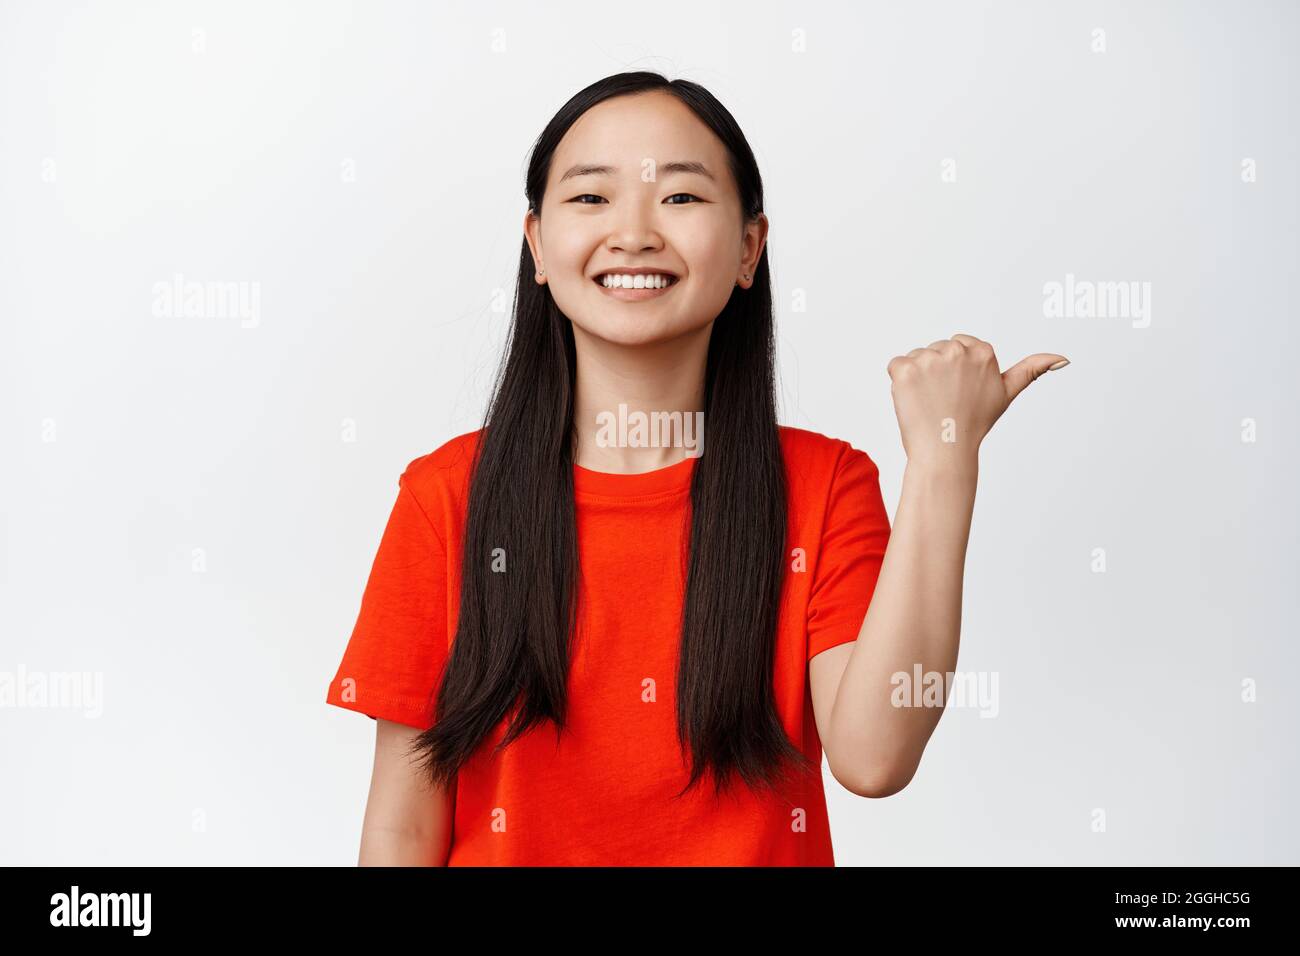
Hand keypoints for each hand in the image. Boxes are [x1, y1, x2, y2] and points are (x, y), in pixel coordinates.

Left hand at [886, 334, 1068, 467]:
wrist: (946, 451)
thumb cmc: (975, 423)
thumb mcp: (1006, 393)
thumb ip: (1032, 370)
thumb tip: (1064, 359)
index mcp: (983, 351)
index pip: (958, 345)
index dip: (956, 371)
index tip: (961, 391)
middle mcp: (957, 350)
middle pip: (937, 349)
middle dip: (937, 372)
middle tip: (946, 400)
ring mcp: (930, 359)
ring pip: (917, 358)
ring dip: (918, 378)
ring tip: (932, 402)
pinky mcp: (905, 369)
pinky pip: (896, 365)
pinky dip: (899, 383)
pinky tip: (914, 400)